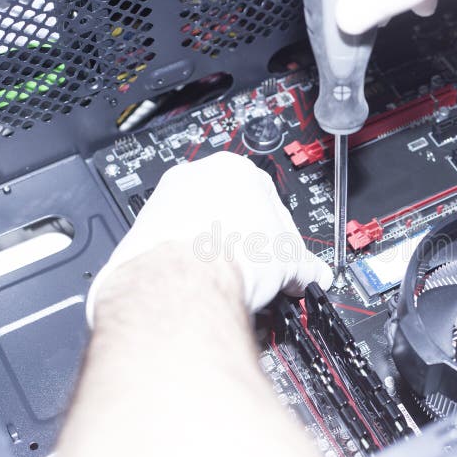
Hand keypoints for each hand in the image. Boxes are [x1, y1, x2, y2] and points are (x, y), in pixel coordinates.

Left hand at [87, 152, 331, 322]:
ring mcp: (164, 204)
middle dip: (248, 247)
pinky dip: (188, 267)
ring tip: (231, 285)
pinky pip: (173, 248)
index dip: (283, 241)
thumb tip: (314, 275)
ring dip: (218, 257)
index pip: (270, 205)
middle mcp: (194, 177)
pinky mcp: (141, 234)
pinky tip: (202, 288)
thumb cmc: (231, 254)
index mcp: (235, 169)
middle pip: (231, 215)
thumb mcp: (289, 260)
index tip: (284, 262)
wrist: (183, 281)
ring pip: (200, 231)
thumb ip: (304, 265)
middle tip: (260, 276)